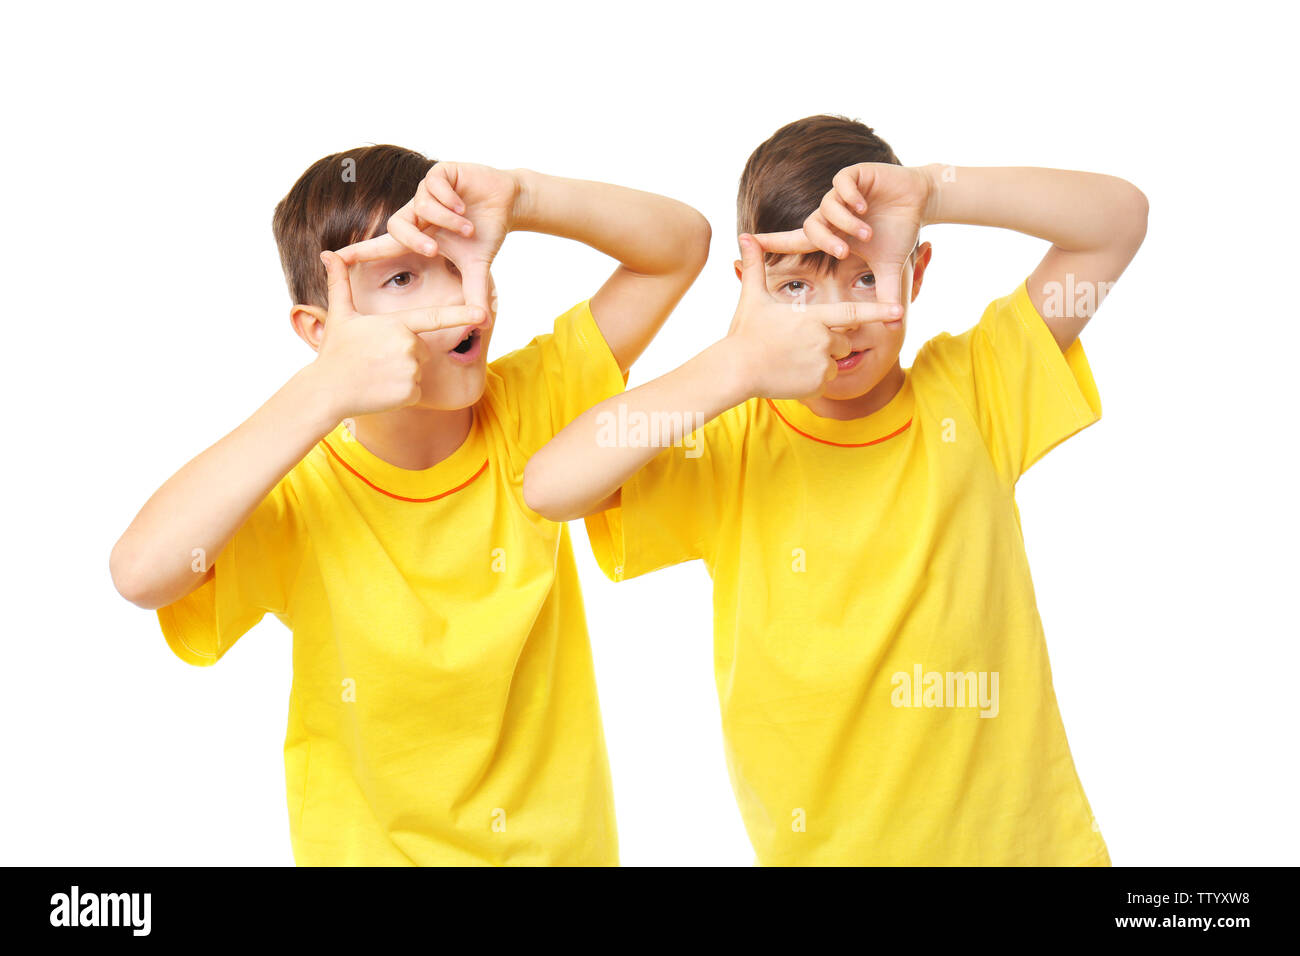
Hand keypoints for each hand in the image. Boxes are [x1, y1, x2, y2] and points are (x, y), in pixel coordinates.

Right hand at [311, 251, 485, 418]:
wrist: (328, 391)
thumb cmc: (335, 352)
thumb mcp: (340, 316)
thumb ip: (340, 283)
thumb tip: (327, 253)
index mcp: (396, 325)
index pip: (434, 317)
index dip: (462, 314)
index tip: (483, 313)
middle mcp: (408, 346)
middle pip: (422, 348)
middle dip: (405, 353)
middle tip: (376, 358)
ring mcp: (411, 370)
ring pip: (419, 369)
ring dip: (402, 372)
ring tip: (376, 373)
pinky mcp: (411, 393)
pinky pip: (415, 389)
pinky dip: (401, 392)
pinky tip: (381, 390)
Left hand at [335, 162, 521, 313]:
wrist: (508, 202)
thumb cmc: (487, 232)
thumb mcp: (478, 266)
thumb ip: (475, 293)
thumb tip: (483, 323)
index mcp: (420, 233)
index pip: (384, 244)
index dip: (360, 251)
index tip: (331, 257)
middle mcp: (418, 212)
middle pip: (397, 226)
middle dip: (414, 241)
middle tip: (434, 252)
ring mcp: (427, 191)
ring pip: (421, 206)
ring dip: (447, 222)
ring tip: (468, 227)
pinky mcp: (439, 172)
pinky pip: (433, 187)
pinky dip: (450, 201)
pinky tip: (465, 207)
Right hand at [726, 234, 901, 399]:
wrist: (736, 371)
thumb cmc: (744, 334)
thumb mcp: (752, 299)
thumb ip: (755, 268)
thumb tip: (744, 237)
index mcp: (814, 317)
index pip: (853, 314)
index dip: (877, 311)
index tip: (899, 310)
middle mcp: (823, 340)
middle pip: (843, 342)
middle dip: (828, 344)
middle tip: (797, 346)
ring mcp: (821, 364)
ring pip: (833, 363)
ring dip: (818, 363)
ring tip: (791, 361)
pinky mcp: (817, 385)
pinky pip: (824, 381)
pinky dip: (811, 380)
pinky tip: (790, 376)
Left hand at [754, 163, 933, 306]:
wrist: (920, 200)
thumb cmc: (899, 232)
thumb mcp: (889, 266)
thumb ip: (886, 292)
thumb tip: (895, 324)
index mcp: (832, 234)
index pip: (795, 241)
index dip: (772, 242)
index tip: (745, 241)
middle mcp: (831, 214)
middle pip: (812, 228)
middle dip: (826, 242)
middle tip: (844, 253)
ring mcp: (841, 195)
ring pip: (827, 208)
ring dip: (845, 223)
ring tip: (866, 232)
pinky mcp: (854, 175)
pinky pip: (841, 185)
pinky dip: (850, 197)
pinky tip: (864, 206)